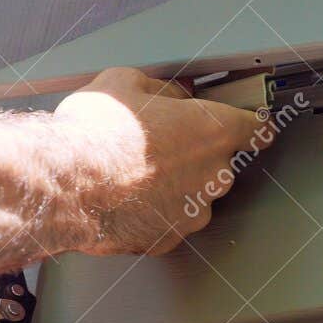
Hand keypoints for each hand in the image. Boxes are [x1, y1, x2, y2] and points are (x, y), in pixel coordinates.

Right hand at [54, 67, 266, 255]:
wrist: (66, 187)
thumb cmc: (95, 137)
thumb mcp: (125, 83)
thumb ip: (160, 88)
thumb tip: (169, 92)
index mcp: (212, 131)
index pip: (256, 129)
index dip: (254, 127)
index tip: (255, 128)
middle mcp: (213, 175)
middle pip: (218, 163)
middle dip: (194, 154)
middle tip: (156, 144)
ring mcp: (194, 212)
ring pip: (194, 195)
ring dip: (173, 186)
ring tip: (131, 173)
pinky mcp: (169, 238)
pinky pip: (168, 221)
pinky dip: (153, 212)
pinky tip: (125, 198)